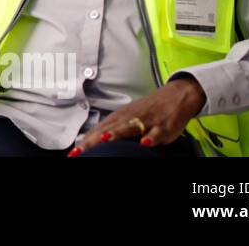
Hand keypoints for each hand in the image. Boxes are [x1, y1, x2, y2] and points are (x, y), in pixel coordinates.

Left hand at [69, 75, 206, 155]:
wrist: (175, 96)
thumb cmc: (147, 110)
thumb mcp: (126, 118)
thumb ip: (111, 130)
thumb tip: (91, 142)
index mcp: (119, 118)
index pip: (98, 131)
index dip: (85, 142)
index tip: (73, 152)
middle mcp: (129, 118)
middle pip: (108, 130)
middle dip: (93, 141)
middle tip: (80, 151)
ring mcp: (146, 121)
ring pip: (129, 128)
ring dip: (117, 134)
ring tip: (105, 140)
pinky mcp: (163, 126)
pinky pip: (156, 133)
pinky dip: (151, 138)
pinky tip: (145, 143)